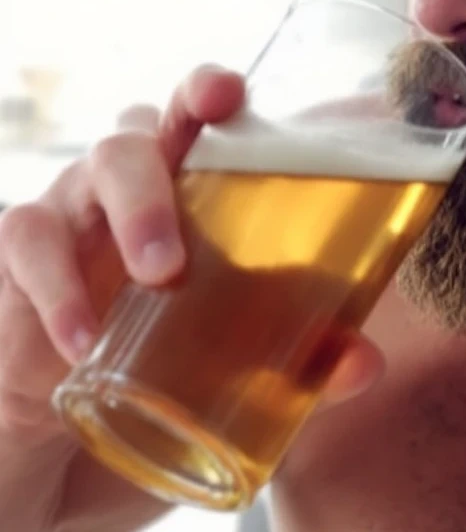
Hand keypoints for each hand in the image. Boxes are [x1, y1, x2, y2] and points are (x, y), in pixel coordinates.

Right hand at [0, 65, 383, 443]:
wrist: (67, 442)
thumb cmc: (165, 372)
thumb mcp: (237, 369)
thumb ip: (302, 361)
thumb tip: (365, 364)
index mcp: (190, 190)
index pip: (196, 116)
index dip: (208, 89)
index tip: (230, 93)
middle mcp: (130, 189)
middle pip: (139, 131)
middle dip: (167, 155)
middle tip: (188, 243)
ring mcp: (73, 218)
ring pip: (88, 170)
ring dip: (132, 214)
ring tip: (160, 276)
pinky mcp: (18, 264)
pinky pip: (29, 240)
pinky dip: (58, 285)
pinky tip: (83, 340)